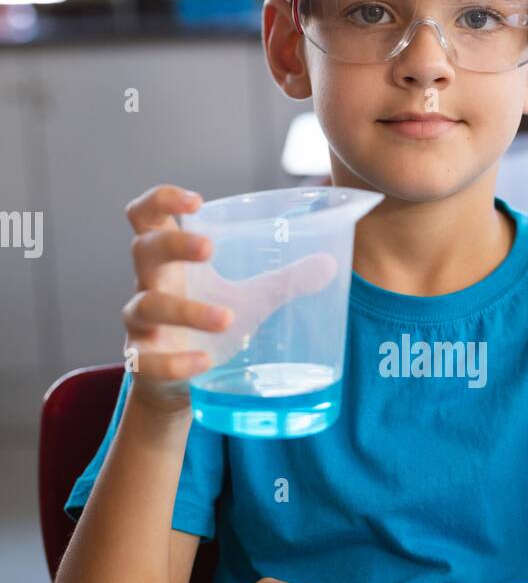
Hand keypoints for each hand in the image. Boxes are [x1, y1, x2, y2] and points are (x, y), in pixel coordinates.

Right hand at [122, 184, 335, 413]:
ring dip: (187, 310)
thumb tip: (332, 265)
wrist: (182, 382)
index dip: (162, 200)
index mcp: (171, 259)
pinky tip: (204, 362)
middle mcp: (149, 284)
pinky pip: (150, 360)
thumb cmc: (210, 326)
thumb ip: (286, 281)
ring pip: (146, 305)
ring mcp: (141, 324)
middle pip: (143, 248)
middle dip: (174, 244)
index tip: (195, 201)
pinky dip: (177, 361)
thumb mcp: (251, 299)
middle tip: (210, 249)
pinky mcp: (143, 362)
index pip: (148, 215)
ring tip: (227, 319)